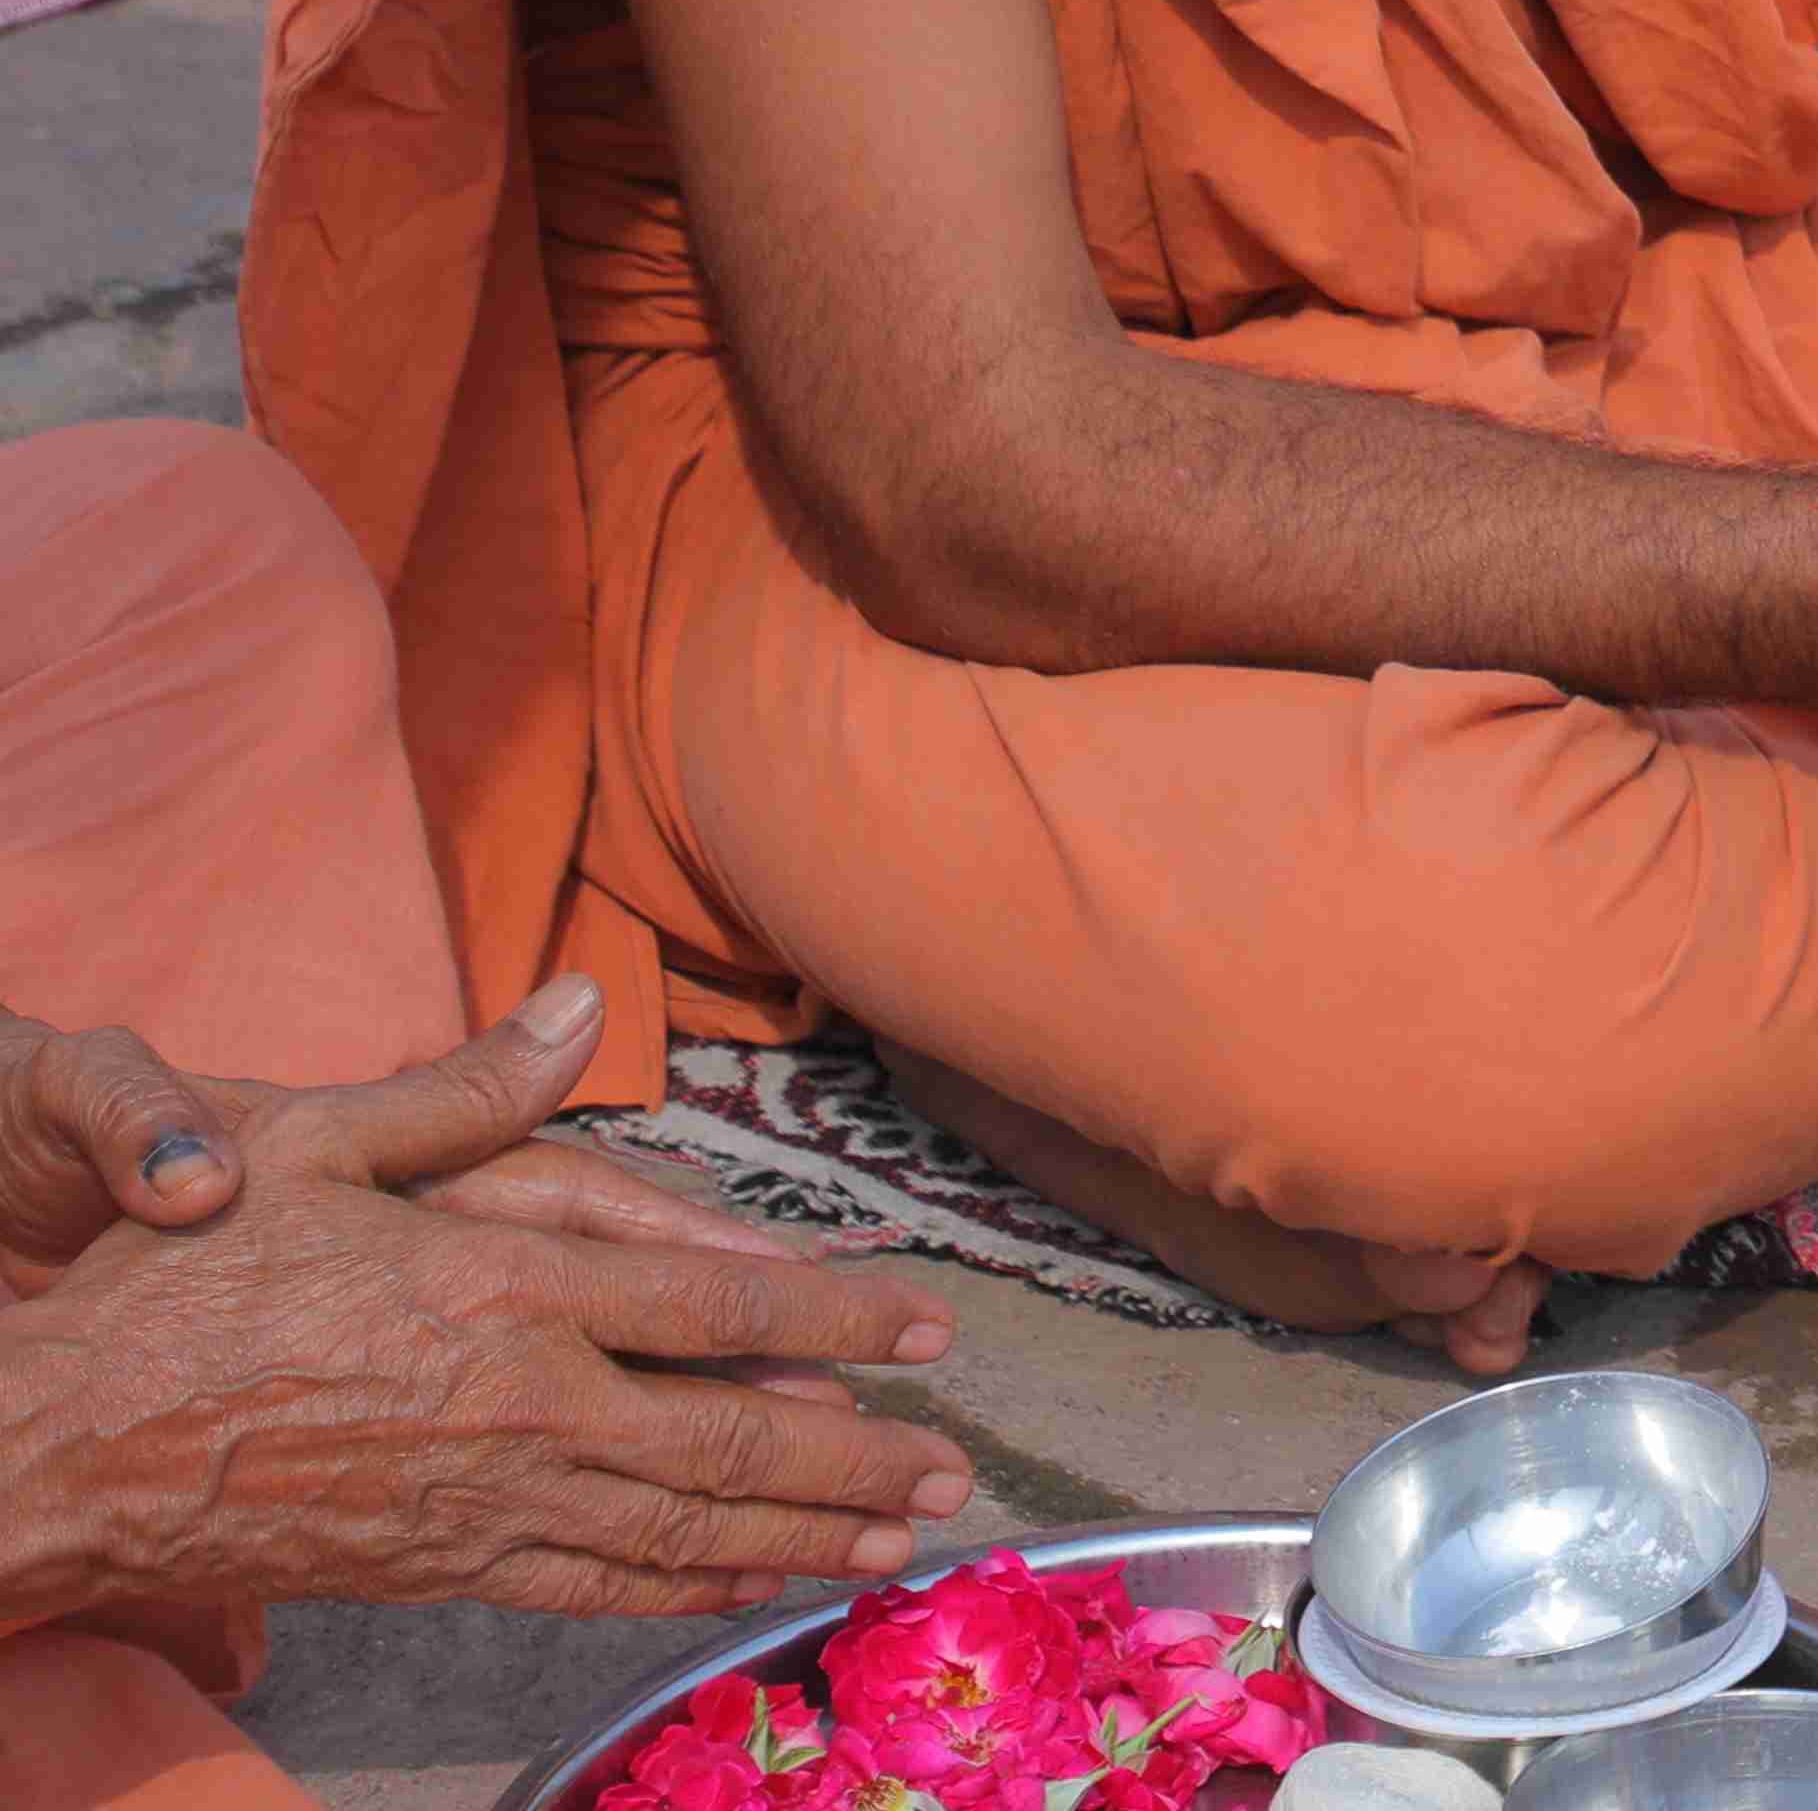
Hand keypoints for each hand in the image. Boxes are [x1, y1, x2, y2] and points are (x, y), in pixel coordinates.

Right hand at [0, 984, 964, 1628]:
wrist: (67, 1450)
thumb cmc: (186, 1290)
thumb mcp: (313, 1149)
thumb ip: (464, 1090)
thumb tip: (580, 1003)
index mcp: (508, 1287)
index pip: (719, 1307)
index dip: (839, 1322)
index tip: (929, 1332)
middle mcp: (522, 1401)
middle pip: (733, 1436)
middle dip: (857, 1454)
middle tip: (954, 1468)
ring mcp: (485, 1496)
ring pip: (683, 1525)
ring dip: (802, 1534)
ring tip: (900, 1538)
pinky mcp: (439, 1564)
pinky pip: (595, 1585)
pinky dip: (688, 1588)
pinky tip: (751, 1586)